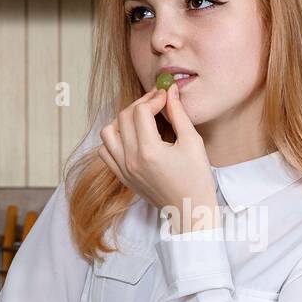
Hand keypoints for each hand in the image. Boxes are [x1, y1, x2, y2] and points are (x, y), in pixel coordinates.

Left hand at [98, 83, 220, 232]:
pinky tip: (131, 137)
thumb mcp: (193, 142)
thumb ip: (179, 114)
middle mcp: (131, 160)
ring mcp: (124, 169)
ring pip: (108, 132)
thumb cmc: (196, 178)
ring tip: (140, 119)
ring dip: (122, 120)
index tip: (165, 97)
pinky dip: (114, 140)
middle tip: (156, 102)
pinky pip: (105, 152)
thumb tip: (171, 91)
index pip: (141, 111)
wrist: (190, 210)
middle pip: (123, 117)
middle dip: (140, 104)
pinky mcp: (122, 177)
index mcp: (149, 151)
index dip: (153, 98)